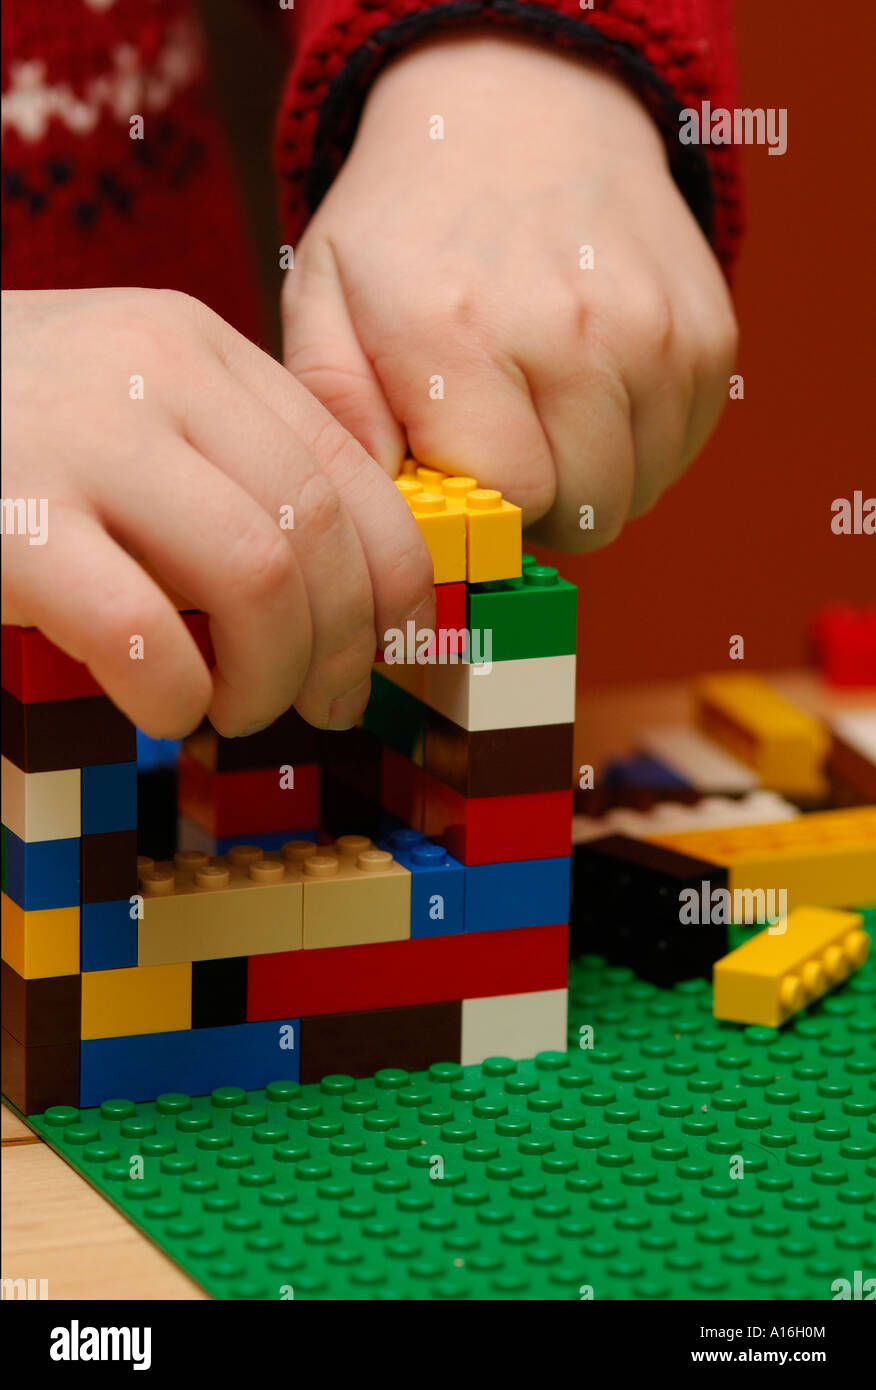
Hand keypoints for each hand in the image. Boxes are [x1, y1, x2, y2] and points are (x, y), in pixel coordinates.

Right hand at [1, 288, 432, 737]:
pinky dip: (176, 694)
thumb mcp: (130, 402)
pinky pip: (142, 631)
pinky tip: (164, 709)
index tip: (391, 648)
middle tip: (323, 705)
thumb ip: (228, 455)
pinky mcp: (10, 519)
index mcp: (199, 347)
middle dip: (344, 645)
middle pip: (314, 531)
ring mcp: (78, 440)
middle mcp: (153, 374)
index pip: (352, 470)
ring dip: (269, 676)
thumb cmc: (7, 425)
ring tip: (239, 710)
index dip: (395, 579)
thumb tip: (345, 581)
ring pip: (256, 575)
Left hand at [282, 34, 737, 549]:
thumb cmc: (410, 225)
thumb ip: (336, 409)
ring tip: (545, 416)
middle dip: (540, 506)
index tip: (459, 476)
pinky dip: (641, 443)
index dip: (481, 511)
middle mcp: (572, 330)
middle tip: (504, 454)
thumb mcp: (326, 294)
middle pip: (585, 509)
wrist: (523, 107)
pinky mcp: (710, 332)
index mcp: (459, 334)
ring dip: (593, 478)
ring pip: (639, 491)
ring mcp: (655, 330)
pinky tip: (594, 390)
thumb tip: (380, 511)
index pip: (507, 499)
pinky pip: (683, 449)